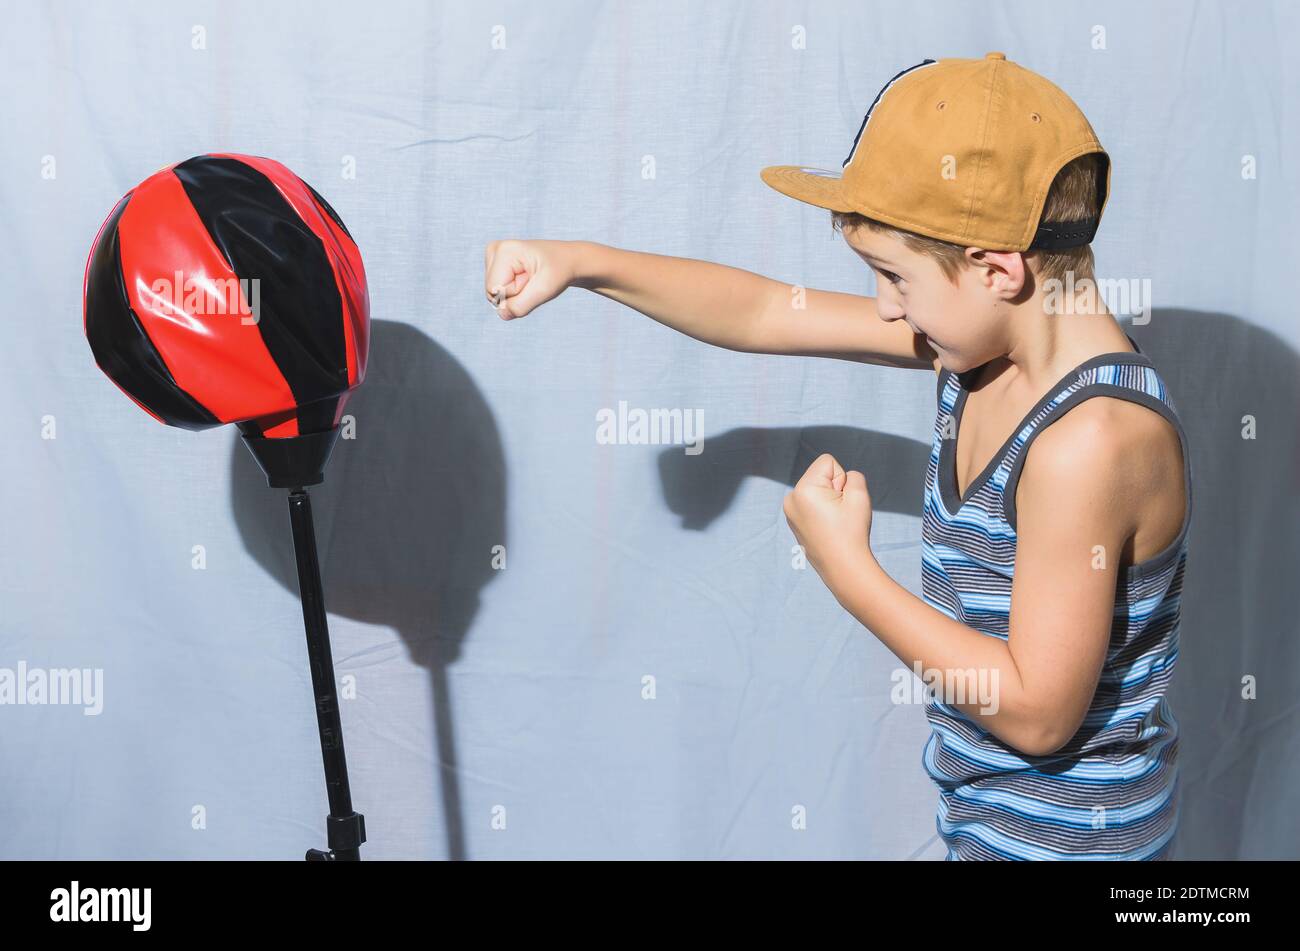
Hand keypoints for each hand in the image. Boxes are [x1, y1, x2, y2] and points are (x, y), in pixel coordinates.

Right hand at [484, 239, 577, 318]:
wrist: (568, 261)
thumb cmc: (558, 271)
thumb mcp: (544, 290)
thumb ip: (520, 306)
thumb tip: (502, 314)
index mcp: (503, 250)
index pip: (495, 291)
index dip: (516, 293)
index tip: (533, 279)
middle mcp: (494, 250)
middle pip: (492, 293)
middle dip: (516, 294)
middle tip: (534, 280)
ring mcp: (494, 257)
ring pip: (494, 295)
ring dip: (517, 294)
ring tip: (532, 278)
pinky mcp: (496, 265)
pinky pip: (498, 293)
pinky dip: (516, 292)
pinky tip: (528, 278)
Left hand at [783, 453, 874, 585]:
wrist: (844, 568)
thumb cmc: (852, 532)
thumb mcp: (860, 495)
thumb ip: (853, 476)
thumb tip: (841, 479)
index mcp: (803, 489)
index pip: (828, 461)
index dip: (842, 478)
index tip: (842, 501)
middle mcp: (791, 498)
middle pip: (820, 474)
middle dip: (834, 488)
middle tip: (839, 514)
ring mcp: (790, 511)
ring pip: (817, 488)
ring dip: (829, 499)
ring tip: (834, 522)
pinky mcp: (794, 521)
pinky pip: (812, 502)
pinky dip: (822, 509)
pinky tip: (828, 528)